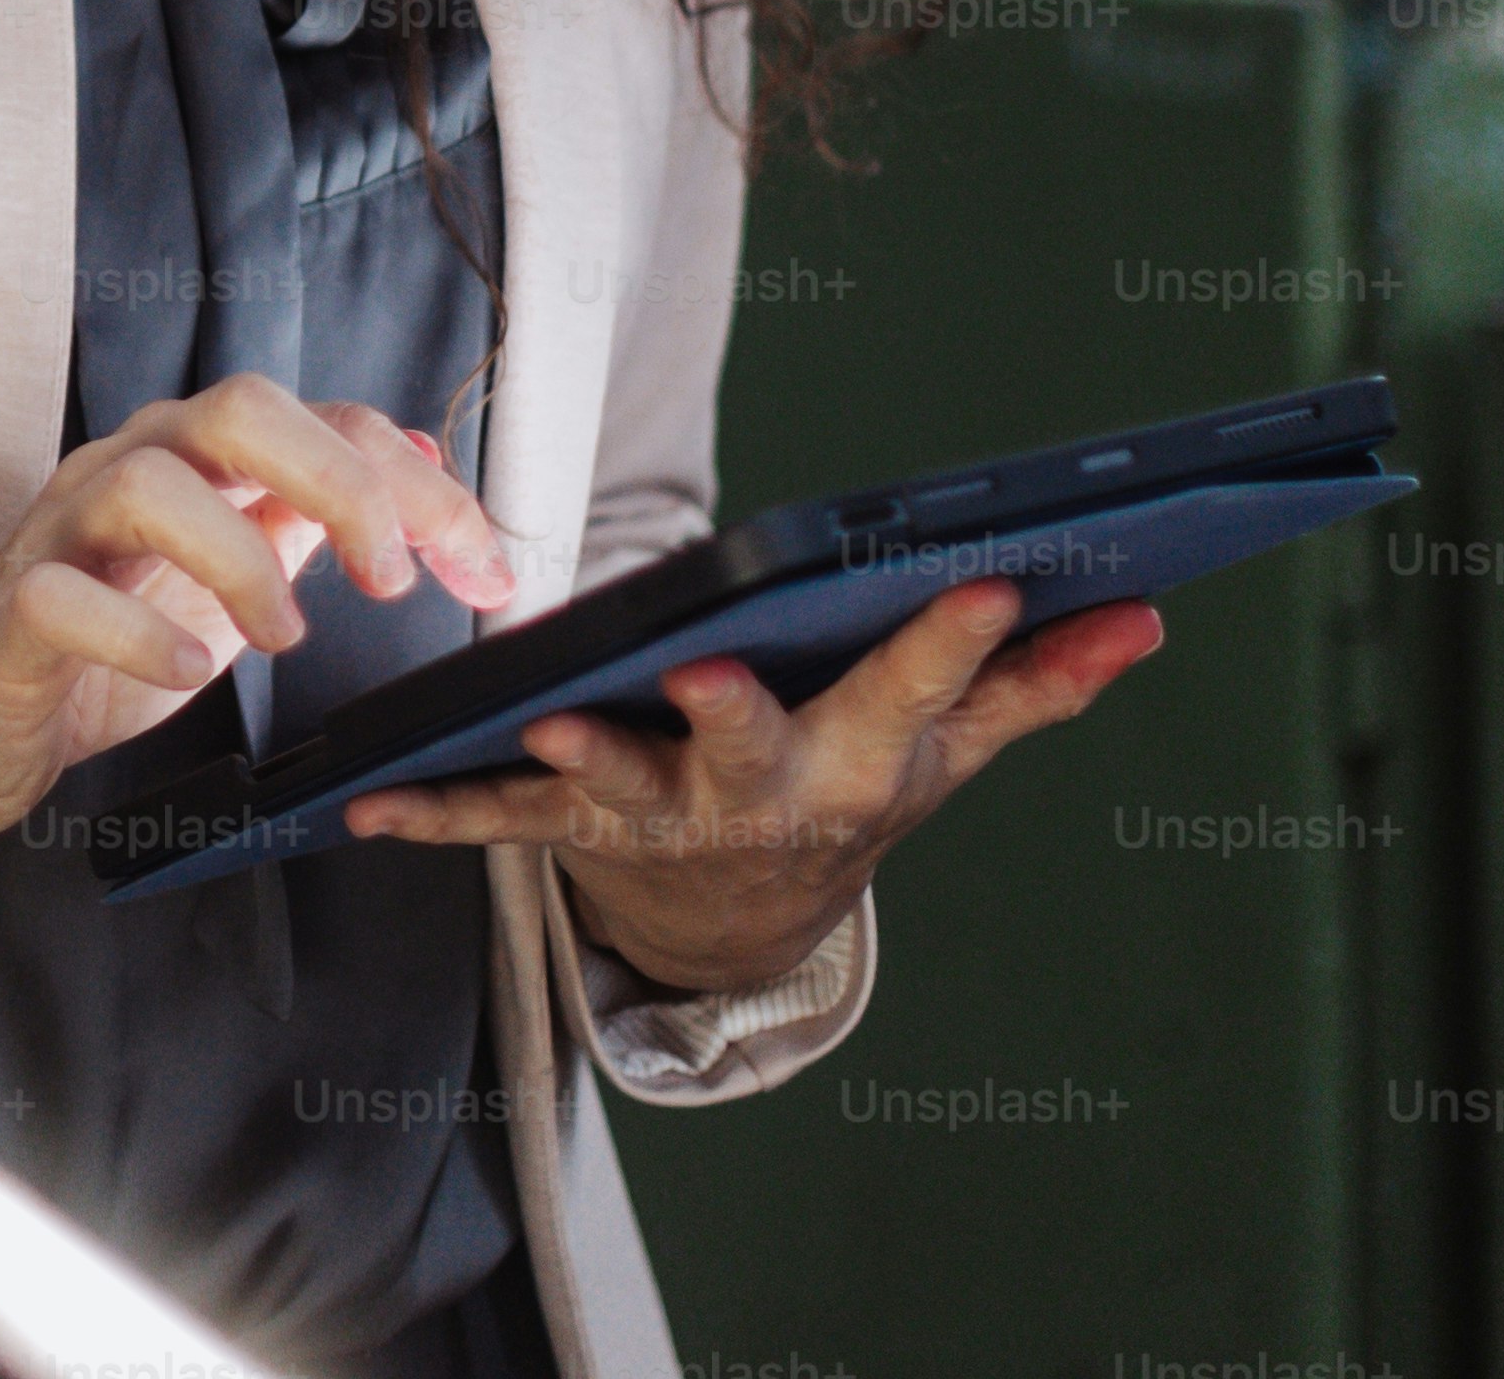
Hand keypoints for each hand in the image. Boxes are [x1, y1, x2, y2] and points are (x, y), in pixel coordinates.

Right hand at [0, 377, 516, 873]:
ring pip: (146, 482)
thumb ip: (312, 515)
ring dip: (241, 557)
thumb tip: (423, 453)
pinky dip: (136, 632)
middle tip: (395, 579)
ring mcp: (58, 535)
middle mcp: (125, 472)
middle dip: (338, 481)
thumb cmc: (92, 644)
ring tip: (286, 636)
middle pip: (236, 411)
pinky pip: (61, 594)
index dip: (421, 485)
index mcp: (193, 462)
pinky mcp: (7, 617)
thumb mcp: (227, 577)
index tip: (490, 575)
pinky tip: (188, 673)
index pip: (322, 423)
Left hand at [337, 581, 1164, 996]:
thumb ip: (1031, 685)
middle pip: (756, 751)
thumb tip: (1140, 617)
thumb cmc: (847, 789)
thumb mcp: (943, 752)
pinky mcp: (571, 829)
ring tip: (554, 735)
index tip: (984, 580)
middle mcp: (761, 797)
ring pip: (625, 791)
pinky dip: (433, 811)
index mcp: (859, 762)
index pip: (917, 691)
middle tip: (712, 677)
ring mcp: (661, 817)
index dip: (951, 643)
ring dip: (589, 766)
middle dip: (737, 719)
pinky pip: (496, 821)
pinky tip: (364, 801)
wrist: (738, 922)